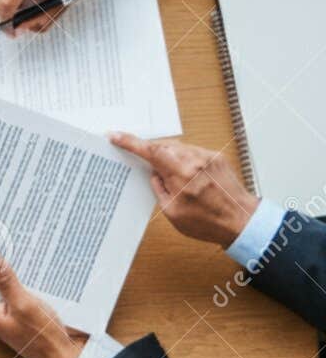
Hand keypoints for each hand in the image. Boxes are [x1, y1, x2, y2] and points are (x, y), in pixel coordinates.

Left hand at [0, 252, 87, 357]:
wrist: (65, 357)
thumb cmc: (42, 339)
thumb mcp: (23, 305)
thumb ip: (5, 281)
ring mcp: (8, 306)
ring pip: (4, 278)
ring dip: (11, 265)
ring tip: (14, 241)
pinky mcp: (22, 305)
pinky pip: (19, 284)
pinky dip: (24, 274)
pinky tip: (31, 262)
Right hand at [111, 131, 258, 247]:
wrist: (242, 221)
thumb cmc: (209, 222)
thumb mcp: (173, 212)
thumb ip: (159, 189)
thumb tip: (153, 174)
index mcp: (181, 175)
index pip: (150, 152)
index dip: (130, 142)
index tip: (115, 136)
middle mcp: (195, 161)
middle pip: (163, 146)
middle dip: (150, 151)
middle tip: (139, 158)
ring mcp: (207, 157)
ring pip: (178, 147)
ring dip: (168, 156)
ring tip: (169, 175)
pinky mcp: (216, 158)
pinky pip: (192, 151)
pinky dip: (183, 158)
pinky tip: (185, 174)